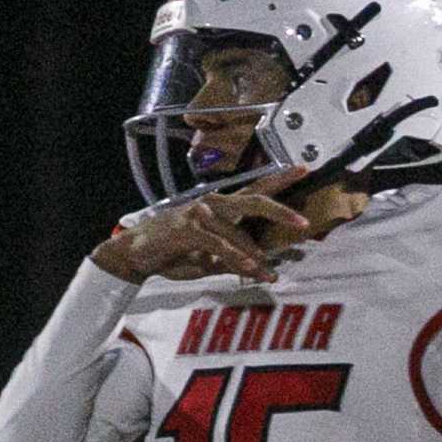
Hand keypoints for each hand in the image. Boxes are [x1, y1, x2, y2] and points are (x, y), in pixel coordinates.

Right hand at [91, 168, 314, 285]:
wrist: (137, 254)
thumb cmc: (174, 253)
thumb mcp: (210, 259)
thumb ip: (234, 260)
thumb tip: (262, 269)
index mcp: (221, 207)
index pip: (256, 188)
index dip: (280, 177)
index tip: (304, 169)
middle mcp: (214, 204)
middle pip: (254, 200)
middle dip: (281, 210)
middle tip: (303, 222)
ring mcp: (200, 214)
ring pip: (237, 232)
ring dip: (254, 255)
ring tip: (266, 272)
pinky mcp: (187, 229)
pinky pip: (217, 243)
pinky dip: (234, 256)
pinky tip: (247, 267)